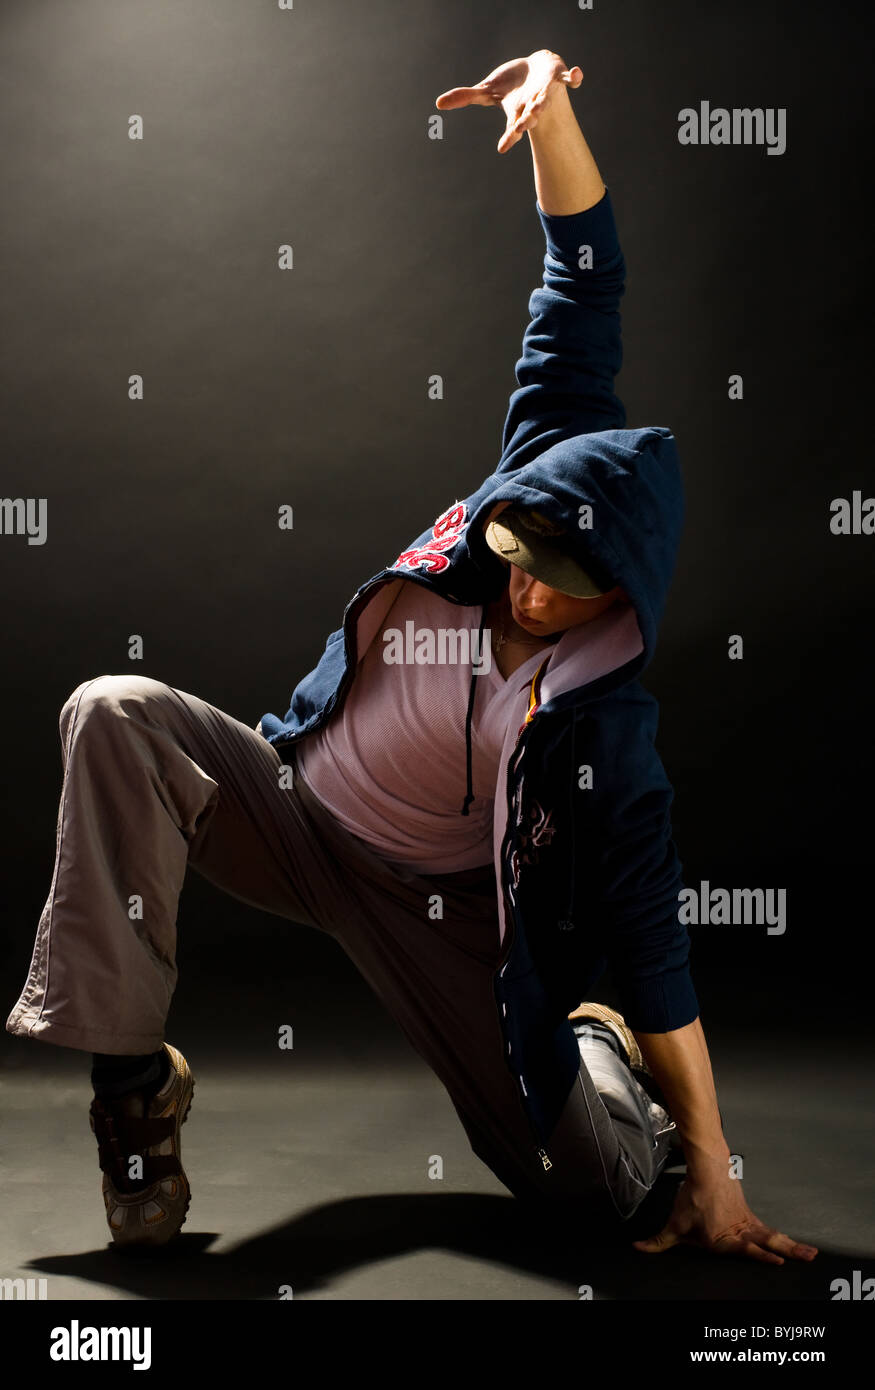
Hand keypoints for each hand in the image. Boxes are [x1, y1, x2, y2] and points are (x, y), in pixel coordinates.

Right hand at [435, 49, 582, 152]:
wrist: (537, 70)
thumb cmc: (512, 84)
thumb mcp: (488, 89)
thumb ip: (465, 97)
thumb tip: (438, 104)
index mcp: (519, 113)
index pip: (513, 128)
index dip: (509, 137)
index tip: (502, 148)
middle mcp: (534, 106)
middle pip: (531, 116)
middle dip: (527, 120)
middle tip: (524, 124)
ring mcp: (548, 93)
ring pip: (547, 100)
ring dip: (545, 103)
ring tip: (540, 106)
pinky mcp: (560, 78)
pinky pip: (570, 79)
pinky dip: (575, 78)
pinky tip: (578, 76)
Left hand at [632, 1175, 818, 1264]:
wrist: (707, 1167)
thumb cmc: (692, 1197)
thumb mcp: (674, 1224)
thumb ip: (659, 1242)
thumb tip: (638, 1249)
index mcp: (722, 1237)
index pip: (743, 1249)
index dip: (760, 1255)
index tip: (777, 1260)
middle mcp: (739, 1231)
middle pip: (766, 1242)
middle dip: (786, 1250)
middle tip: (808, 1256)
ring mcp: (747, 1223)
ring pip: (772, 1236)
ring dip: (792, 1245)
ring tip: (812, 1254)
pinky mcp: (750, 1216)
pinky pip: (768, 1230)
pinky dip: (782, 1239)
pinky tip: (795, 1246)